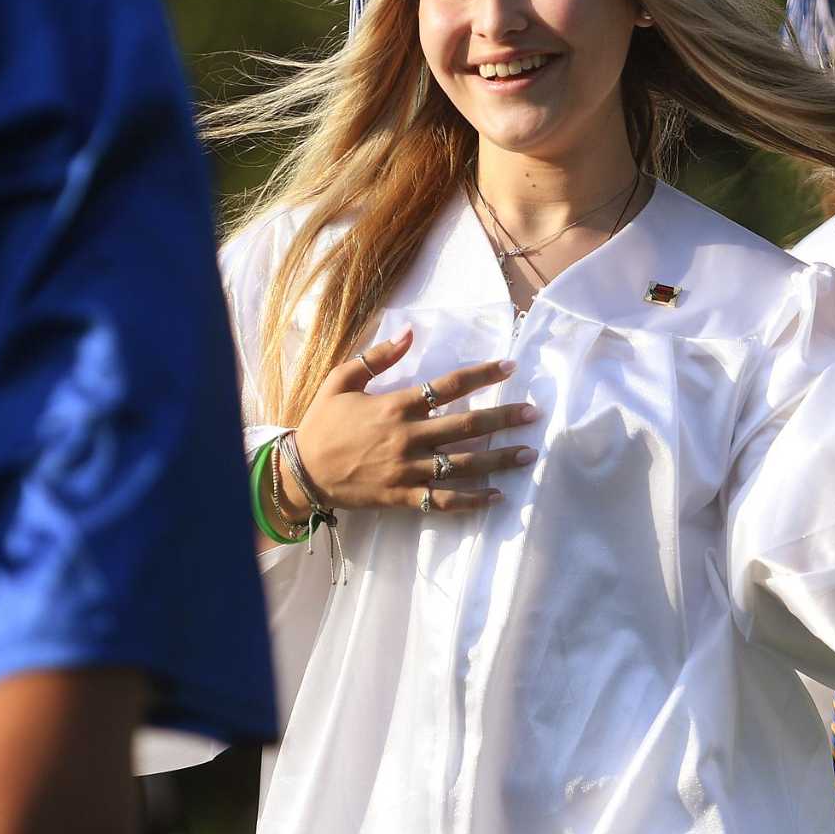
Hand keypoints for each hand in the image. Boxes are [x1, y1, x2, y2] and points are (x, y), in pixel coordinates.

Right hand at [288, 331, 538, 513]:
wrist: (301, 473)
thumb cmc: (323, 423)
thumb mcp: (341, 380)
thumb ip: (378, 356)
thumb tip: (411, 332)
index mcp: (396, 406)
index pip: (448, 386)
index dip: (482, 375)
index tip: (510, 367)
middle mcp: (408, 437)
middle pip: (467, 426)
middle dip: (504, 419)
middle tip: (533, 414)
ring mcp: (408, 470)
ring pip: (463, 465)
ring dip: (499, 460)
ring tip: (527, 454)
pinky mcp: (404, 496)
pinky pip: (444, 500)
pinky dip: (473, 501)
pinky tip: (498, 497)